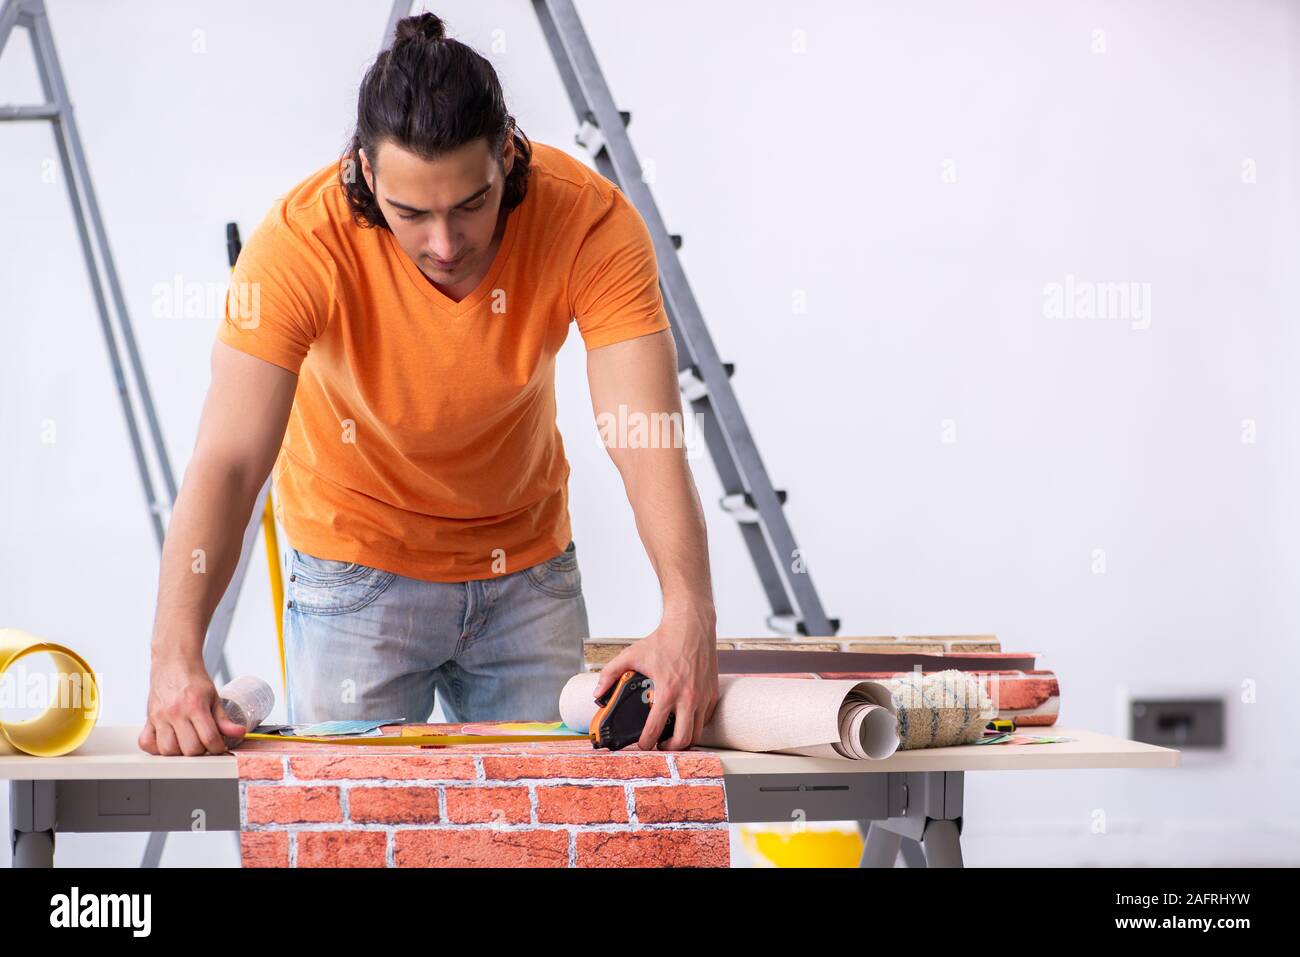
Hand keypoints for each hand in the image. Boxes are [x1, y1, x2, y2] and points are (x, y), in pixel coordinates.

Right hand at [138, 653, 246, 755]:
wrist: (174, 662)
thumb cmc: (194, 679)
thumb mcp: (214, 696)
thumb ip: (224, 718)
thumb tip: (238, 732)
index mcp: (195, 706)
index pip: (209, 738)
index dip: (218, 747)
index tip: (219, 746)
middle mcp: (175, 712)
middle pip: (189, 749)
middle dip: (200, 751)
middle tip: (204, 744)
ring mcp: (159, 716)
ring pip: (167, 750)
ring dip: (179, 752)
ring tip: (187, 743)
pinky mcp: (148, 718)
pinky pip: (146, 743)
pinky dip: (156, 748)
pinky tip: (169, 742)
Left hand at [590, 604, 718, 750]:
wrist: (691, 625)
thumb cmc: (664, 640)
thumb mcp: (632, 654)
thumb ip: (610, 673)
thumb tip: (598, 693)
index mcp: (667, 691)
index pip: (656, 729)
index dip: (646, 743)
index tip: (642, 745)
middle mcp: (688, 697)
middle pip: (683, 740)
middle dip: (669, 749)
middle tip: (660, 745)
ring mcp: (703, 696)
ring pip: (698, 733)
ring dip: (684, 739)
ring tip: (672, 735)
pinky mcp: (712, 692)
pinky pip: (705, 718)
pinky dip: (695, 724)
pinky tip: (684, 718)